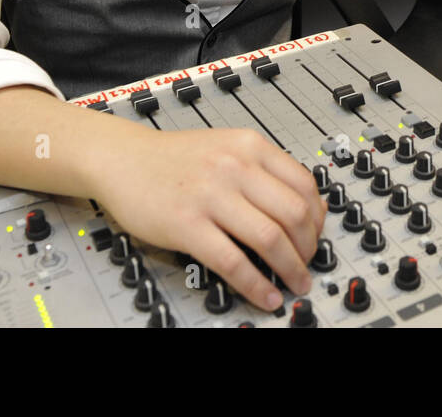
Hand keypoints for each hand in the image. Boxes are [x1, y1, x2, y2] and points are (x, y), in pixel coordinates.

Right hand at [93, 126, 326, 310]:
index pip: (304, 184)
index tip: (316, 235)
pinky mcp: (187, 225)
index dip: (318, 218)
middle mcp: (235, 167)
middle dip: (309, 246)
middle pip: (295, 213)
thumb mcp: (226, 147)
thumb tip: (305, 206)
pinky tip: (264, 295)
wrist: (122, 159)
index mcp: (249, 146)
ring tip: (294, 284)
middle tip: (308, 264)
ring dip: (291, 269)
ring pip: (270, 238)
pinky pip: (233, 262)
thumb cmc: (173, 158)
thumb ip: (262, 170)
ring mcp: (211, 196)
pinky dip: (256, 285)